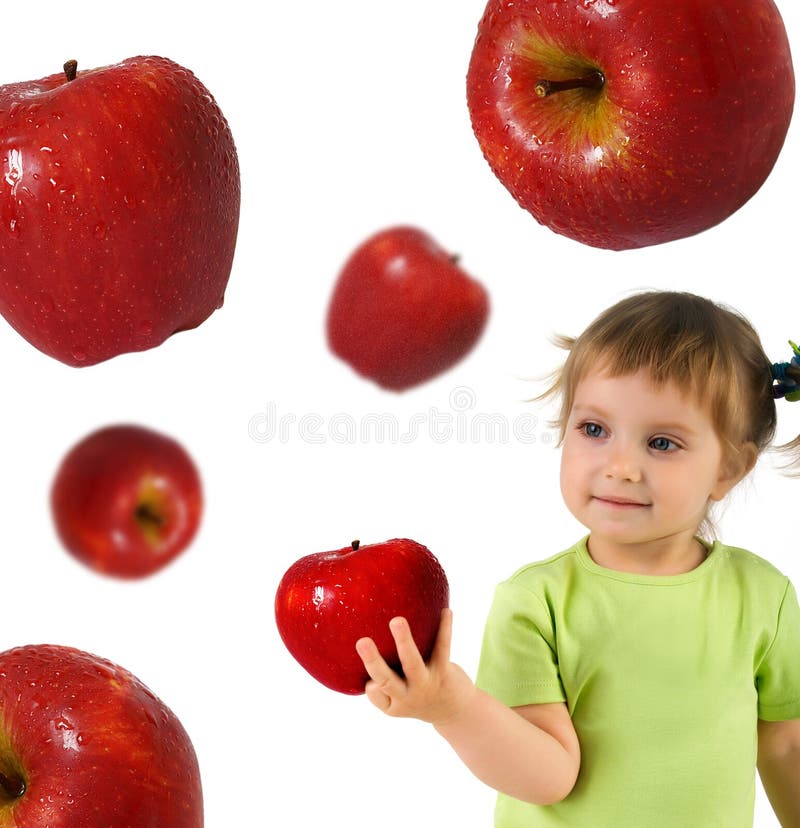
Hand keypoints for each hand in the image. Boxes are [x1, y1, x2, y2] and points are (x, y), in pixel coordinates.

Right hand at [355, 609, 475, 725]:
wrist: (454, 712)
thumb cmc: (416, 694)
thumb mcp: (397, 696)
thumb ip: (381, 673)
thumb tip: (364, 629)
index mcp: (392, 704)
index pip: (374, 692)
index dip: (370, 684)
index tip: (368, 677)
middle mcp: (407, 696)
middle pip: (386, 680)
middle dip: (373, 661)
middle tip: (362, 642)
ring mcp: (426, 684)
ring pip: (412, 663)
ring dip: (404, 642)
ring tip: (397, 621)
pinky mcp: (444, 672)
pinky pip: (442, 648)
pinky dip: (444, 629)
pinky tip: (446, 612)